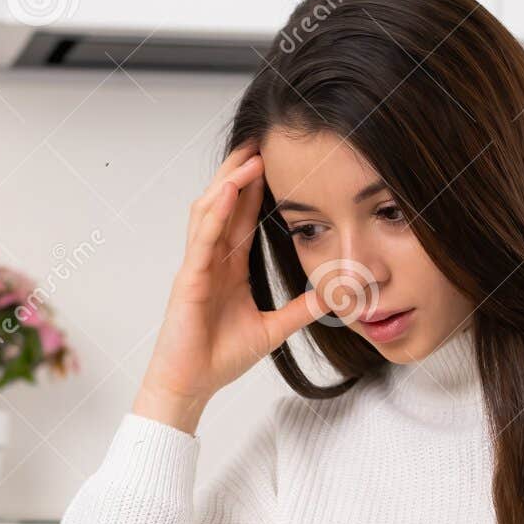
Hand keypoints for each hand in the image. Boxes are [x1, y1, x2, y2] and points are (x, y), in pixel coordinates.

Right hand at [133, 144, 328, 433]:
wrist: (191, 385)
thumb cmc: (218, 357)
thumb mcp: (272, 329)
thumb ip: (300, 310)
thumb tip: (334, 297)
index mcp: (227, 266)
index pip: (242, 216)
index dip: (255, 186)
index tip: (275, 157)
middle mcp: (210, 259)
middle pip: (224, 203)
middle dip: (241, 170)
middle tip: (262, 138)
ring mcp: (197, 266)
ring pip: (210, 211)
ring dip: (228, 181)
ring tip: (249, 155)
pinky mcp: (189, 279)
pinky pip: (202, 239)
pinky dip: (215, 213)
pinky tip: (228, 191)